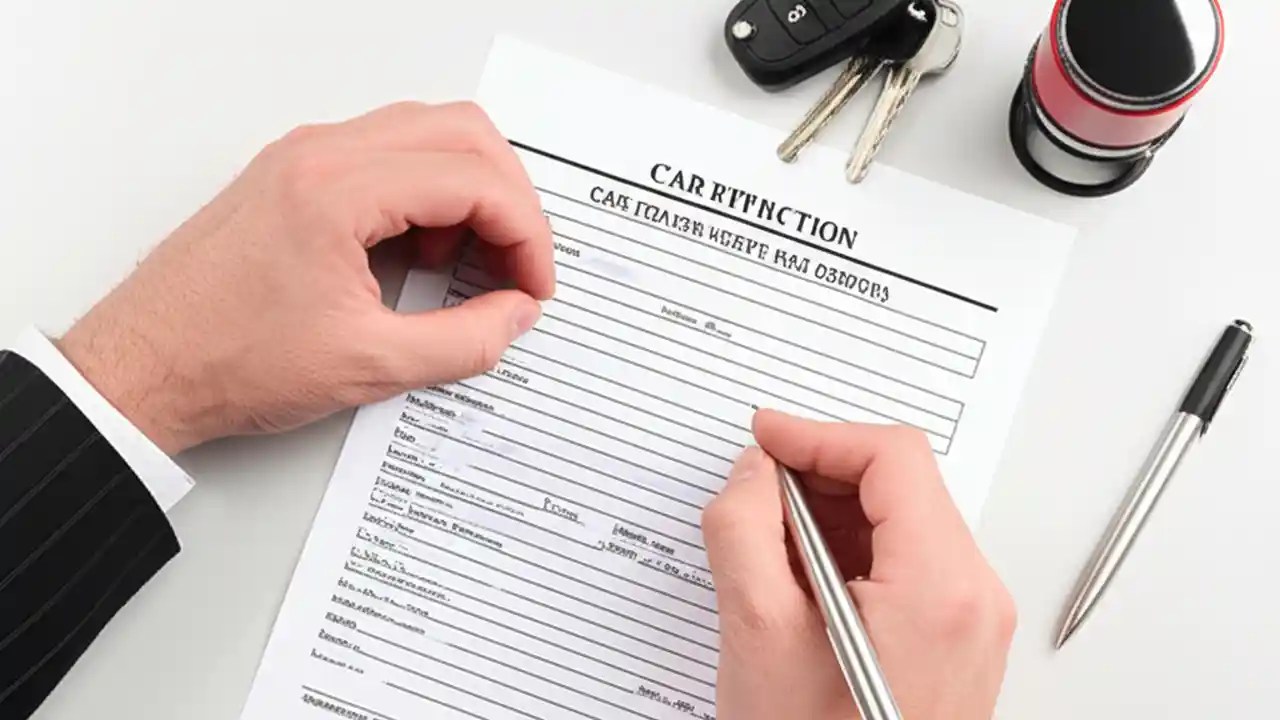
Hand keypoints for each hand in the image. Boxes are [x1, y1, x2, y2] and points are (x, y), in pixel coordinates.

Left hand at [58, 102, 553, 453]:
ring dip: (468, 190)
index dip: (524, 234)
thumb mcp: (369, 366)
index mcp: (338, 190)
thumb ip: (465, 342)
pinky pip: (387, 155)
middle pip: (461, 131)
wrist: (142, 367)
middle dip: (509, 198)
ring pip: (426, 133)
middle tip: (519, 262)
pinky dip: (426, 193)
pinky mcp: (295, 174)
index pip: (473, 177)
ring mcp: (304, 157)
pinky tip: (421, 253)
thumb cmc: (224, 359)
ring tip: (468, 263)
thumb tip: (513, 317)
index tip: (532, 285)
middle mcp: (321, 154)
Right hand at [702, 410, 1016, 719]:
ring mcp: (970, 620)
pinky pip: (904, 562)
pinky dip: (850, 551)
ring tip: (770, 547)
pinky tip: (800, 580)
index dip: (818, 435)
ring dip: (831, 515)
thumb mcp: (757, 630)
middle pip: (901, 484)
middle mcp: (973, 597)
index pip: (892, 457)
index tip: (767, 438)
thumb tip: (755, 472)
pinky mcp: (953, 638)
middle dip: (820, 476)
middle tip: (757, 494)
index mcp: (941, 586)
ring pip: (900, 521)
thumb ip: (744, 527)